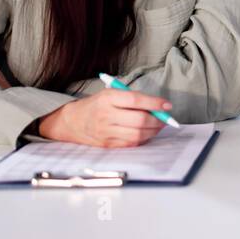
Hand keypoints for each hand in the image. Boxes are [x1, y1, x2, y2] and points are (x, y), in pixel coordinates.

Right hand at [37, 88, 171, 147]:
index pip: (135, 100)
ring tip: (158, 125)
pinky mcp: (108, 145)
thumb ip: (133, 99)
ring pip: (138, 134)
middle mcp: (106, 115)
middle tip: (165, 118)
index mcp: (107, 98)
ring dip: (153, 131)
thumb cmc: (97, 105)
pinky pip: (132, 143)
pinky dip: (143, 138)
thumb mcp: (111, 94)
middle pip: (139, 120)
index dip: (155, 103)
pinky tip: (147, 133)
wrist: (72, 121)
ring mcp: (106, 132)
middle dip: (158, 120)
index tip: (167, 105)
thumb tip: (159, 107)